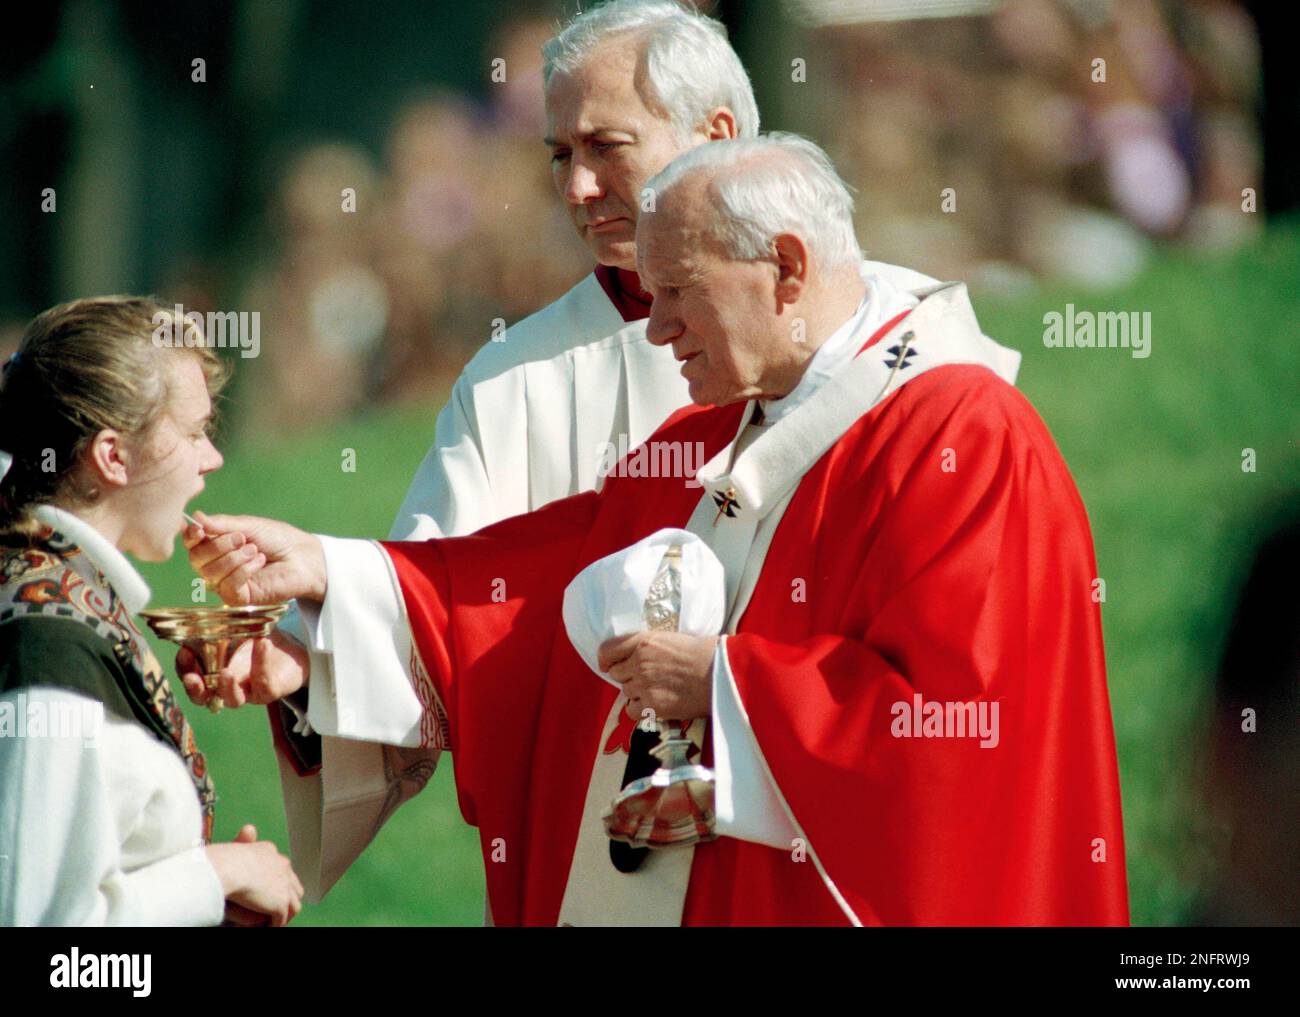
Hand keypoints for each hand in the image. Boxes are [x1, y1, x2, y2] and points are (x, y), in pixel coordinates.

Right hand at [177, 628, 309, 709]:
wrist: (292, 649)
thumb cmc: (258, 637)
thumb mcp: (240, 625)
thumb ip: (225, 619)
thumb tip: (216, 598)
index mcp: (212, 669)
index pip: (190, 673)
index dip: (184, 667)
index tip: (184, 652)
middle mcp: (225, 684)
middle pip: (203, 697)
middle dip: (195, 688)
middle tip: (192, 676)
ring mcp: (247, 690)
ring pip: (232, 699)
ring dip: (226, 687)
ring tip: (226, 672)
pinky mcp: (268, 691)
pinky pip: (263, 683)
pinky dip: (261, 663)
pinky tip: (262, 643)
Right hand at [184, 510, 326, 605]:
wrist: (304, 557)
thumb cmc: (278, 539)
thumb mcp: (249, 525)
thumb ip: (222, 524)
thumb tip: (195, 517)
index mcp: (216, 547)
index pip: (192, 544)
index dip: (191, 536)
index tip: (199, 529)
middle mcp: (217, 566)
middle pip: (196, 559)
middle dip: (218, 546)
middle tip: (242, 538)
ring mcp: (226, 584)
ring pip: (211, 573)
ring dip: (235, 558)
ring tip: (256, 550)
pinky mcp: (239, 598)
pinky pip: (228, 585)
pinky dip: (244, 570)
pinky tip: (259, 562)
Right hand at [205, 823, 303, 927]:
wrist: (228, 868)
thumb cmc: (223, 858)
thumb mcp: (235, 844)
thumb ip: (243, 841)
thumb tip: (249, 828)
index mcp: (270, 851)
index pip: (283, 868)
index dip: (280, 882)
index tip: (272, 892)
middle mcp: (282, 866)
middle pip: (294, 886)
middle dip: (288, 899)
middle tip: (279, 911)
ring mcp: (284, 886)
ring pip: (293, 905)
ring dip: (284, 915)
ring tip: (274, 922)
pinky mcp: (280, 903)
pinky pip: (280, 919)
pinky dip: (275, 925)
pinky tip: (267, 927)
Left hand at [598, 631, 717, 722]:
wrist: (720, 672)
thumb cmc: (703, 654)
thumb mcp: (670, 639)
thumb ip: (648, 647)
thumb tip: (635, 658)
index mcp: (643, 641)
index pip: (608, 650)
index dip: (606, 660)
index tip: (607, 665)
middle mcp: (638, 662)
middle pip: (617, 674)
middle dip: (628, 677)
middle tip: (647, 678)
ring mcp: (643, 684)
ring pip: (626, 692)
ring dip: (637, 693)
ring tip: (658, 690)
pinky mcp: (651, 705)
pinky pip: (633, 711)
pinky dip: (642, 710)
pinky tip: (656, 705)